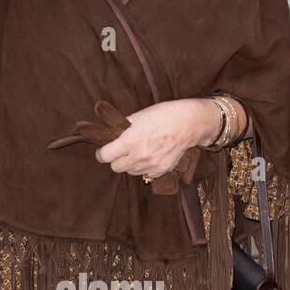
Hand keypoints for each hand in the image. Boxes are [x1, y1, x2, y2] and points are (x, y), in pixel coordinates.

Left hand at [95, 98, 218, 178]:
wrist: (188, 123)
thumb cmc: (163, 115)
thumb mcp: (139, 116)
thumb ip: (123, 128)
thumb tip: (111, 135)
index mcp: (130, 141)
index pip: (105, 156)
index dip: (102, 153)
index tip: (103, 151)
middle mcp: (139, 156)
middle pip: (116, 167)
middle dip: (116, 159)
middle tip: (121, 151)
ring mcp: (151, 165)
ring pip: (131, 172)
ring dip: (130, 164)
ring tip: (139, 151)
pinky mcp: (161, 170)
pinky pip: (145, 174)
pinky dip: (145, 167)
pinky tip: (151, 155)